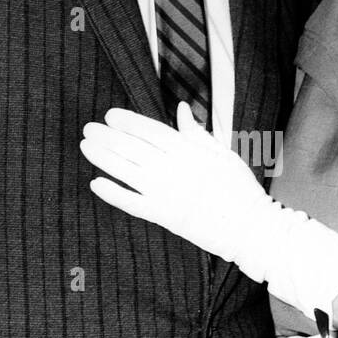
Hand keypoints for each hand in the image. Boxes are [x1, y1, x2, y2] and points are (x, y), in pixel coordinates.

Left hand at [81, 103, 337, 316]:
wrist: (251, 228)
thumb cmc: (241, 190)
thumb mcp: (223, 153)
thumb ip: (198, 133)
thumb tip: (181, 109)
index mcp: (189, 151)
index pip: (151, 130)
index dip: (128, 121)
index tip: (110, 115)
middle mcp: (174, 168)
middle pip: (133, 147)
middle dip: (108, 136)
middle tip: (89, 128)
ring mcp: (167, 192)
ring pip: (127, 170)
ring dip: (103, 157)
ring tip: (86, 146)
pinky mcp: (164, 216)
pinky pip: (132, 203)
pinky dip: (112, 193)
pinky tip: (95, 183)